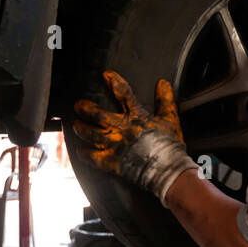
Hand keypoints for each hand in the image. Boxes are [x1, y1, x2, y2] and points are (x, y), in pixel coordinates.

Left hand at [73, 71, 196, 205]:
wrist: (168, 171)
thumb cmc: (170, 146)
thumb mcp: (170, 119)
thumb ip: (165, 100)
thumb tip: (163, 83)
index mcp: (137, 116)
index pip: (123, 94)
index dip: (114, 82)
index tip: (105, 75)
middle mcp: (122, 129)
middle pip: (97, 115)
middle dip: (86, 108)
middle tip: (79, 105)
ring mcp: (114, 145)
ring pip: (90, 134)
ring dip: (81, 128)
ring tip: (76, 124)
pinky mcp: (111, 162)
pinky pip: (92, 157)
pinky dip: (85, 153)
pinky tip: (81, 150)